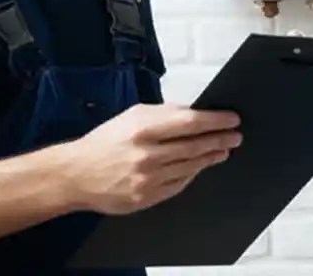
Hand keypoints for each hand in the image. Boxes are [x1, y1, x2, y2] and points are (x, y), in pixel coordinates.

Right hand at [62, 104, 240, 214]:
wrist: (76, 174)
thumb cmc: (105, 141)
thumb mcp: (133, 116)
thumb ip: (164, 114)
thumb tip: (195, 113)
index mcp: (143, 129)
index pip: (191, 122)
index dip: (216, 120)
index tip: (232, 119)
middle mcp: (147, 154)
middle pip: (195, 146)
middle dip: (220, 139)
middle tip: (235, 136)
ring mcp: (147, 179)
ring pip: (191, 166)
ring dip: (211, 157)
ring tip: (223, 150)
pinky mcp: (146, 198)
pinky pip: (179, 184)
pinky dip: (193, 173)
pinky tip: (200, 166)